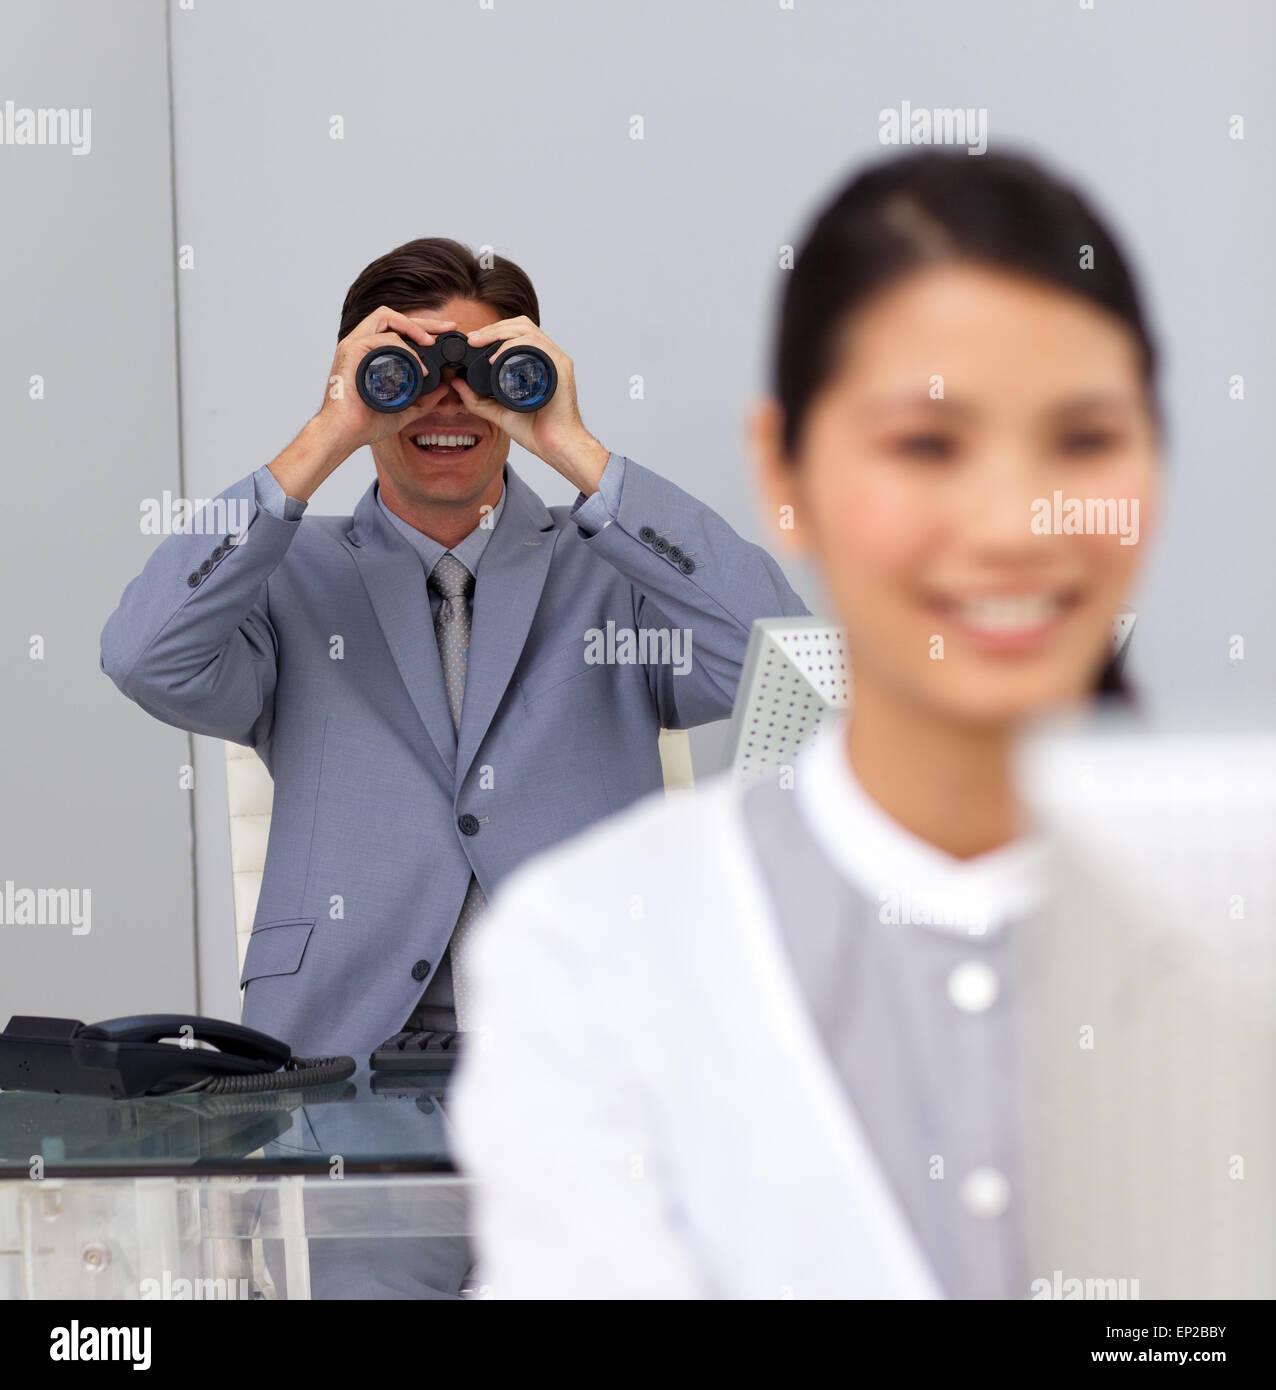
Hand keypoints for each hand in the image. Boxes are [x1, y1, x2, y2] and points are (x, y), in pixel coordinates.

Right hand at [269, 307, 461, 502]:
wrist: (347, 432)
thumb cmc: (367, 423)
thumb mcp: (405, 409)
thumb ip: (424, 399)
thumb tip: (444, 387)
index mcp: (370, 353)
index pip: (396, 329)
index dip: (422, 328)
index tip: (445, 334)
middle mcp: (361, 344)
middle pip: (393, 317)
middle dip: (424, 320)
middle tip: (448, 327)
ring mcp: (355, 344)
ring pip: (386, 317)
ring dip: (413, 327)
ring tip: (432, 342)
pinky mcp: (352, 349)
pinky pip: (383, 338)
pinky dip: (404, 347)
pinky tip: (418, 364)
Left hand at [450, 317, 608, 494]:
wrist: (555, 446)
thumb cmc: (535, 430)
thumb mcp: (498, 411)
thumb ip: (476, 398)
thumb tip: (456, 382)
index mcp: (536, 362)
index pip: (514, 333)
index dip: (492, 332)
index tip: (472, 341)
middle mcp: (547, 357)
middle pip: (520, 325)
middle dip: (492, 328)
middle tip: (472, 339)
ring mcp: (555, 360)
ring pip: (526, 329)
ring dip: (499, 332)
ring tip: (479, 343)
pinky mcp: (560, 366)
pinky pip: (535, 344)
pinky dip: (513, 346)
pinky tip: (496, 358)